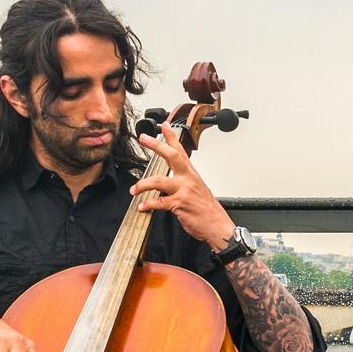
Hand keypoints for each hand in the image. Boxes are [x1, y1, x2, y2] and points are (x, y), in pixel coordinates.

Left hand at [133, 123, 237, 248]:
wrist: (218, 226)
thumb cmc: (208, 211)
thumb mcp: (198, 191)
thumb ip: (184, 183)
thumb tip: (169, 181)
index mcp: (192, 174)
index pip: (181, 150)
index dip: (172, 137)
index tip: (164, 125)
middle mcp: (188, 179)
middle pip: (171, 156)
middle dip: (156, 145)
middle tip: (143, 138)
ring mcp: (184, 190)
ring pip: (158, 181)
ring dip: (142, 184)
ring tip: (134, 189)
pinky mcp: (180, 204)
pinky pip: (159, 202)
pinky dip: (148, 204)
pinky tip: (142, 206)